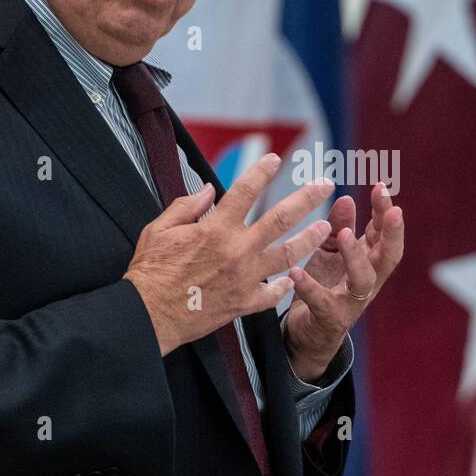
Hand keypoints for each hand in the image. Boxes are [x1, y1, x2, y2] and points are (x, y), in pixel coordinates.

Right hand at [124, 154, 333, 355]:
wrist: (149, 316)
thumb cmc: (150, 271)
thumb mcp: (159, 229)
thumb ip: (186, 206)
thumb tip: (210, 190)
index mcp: (215, 229)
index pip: (245, 191)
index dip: (262, 171)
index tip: (275, 159)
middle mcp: (237, 250)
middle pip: (280, 219)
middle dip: (306, 198)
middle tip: (324, 184)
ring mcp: (245, 278)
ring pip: (288, 255)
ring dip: (310, 239)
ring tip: (325, 227)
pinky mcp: (244, 303)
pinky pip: (273, 294)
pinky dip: (285, 286)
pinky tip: (292, 279)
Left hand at [283, 182, 404, 379]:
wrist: (308, 334)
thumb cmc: (325, 287)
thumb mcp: (331, 253)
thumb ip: (339, 227)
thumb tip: (345, 198)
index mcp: (369, 262)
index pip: (384, 234)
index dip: (386, 211)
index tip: (382, 187)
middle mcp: (367, 282)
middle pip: (389, 256)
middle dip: (392, 232)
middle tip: (391, 210)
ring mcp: (351, 302)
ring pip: (363, 280)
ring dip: (355, 256)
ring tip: (344, 234)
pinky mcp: (330, 319)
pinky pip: (322, 302)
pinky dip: (310, 286)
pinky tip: (296, 271)